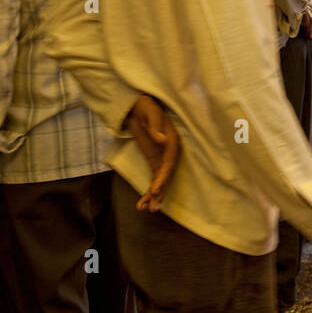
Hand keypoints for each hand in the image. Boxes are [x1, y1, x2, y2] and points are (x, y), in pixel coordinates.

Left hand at [125, 95, 179, 211]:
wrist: (140, 103)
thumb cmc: (147, 105)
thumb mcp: (150, 112)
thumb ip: (155, 126)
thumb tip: (161, 140)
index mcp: (172, 142)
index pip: (168, 163)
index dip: (163, 178)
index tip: (155, 190)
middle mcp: (169, 152)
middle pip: (166, 176)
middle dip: (159, 192)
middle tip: (152, 208)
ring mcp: (162, 157)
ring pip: (160, 180)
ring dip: (154, 196)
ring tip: (144, 209)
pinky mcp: (155, 159)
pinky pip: (153, 178)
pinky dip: (148, 191)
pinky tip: (140, 203)